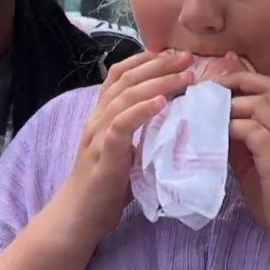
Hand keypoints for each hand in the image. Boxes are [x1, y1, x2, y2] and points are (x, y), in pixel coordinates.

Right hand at [62, 49, 195, 237]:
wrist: (81, 215)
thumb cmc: (107, 185)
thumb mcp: (128, 150)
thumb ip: (143, 131)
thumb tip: (175, 116)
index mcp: (103, 115)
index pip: (119, 75)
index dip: (145, 60)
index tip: (174, 54)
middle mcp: (98, 118)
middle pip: (126, 79)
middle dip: (159, 65)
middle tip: (188, 58)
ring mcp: (98, 134)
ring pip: (126, 97)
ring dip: (158, 83)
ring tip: (185, 77)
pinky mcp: (103, 154)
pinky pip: (121, 125)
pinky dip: (142, 110)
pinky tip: (161, 103)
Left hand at [214, 71, 269, 249]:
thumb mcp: (254, 162)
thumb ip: (240, 142)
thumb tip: (213, 123)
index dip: (246, 75)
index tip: (219, 75)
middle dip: (238, 81)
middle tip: (210, 88)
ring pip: (263, 106)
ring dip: (234, 104)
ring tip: (211, 112)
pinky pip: (257, 133)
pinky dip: (236, 128)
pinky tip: (219, 134)